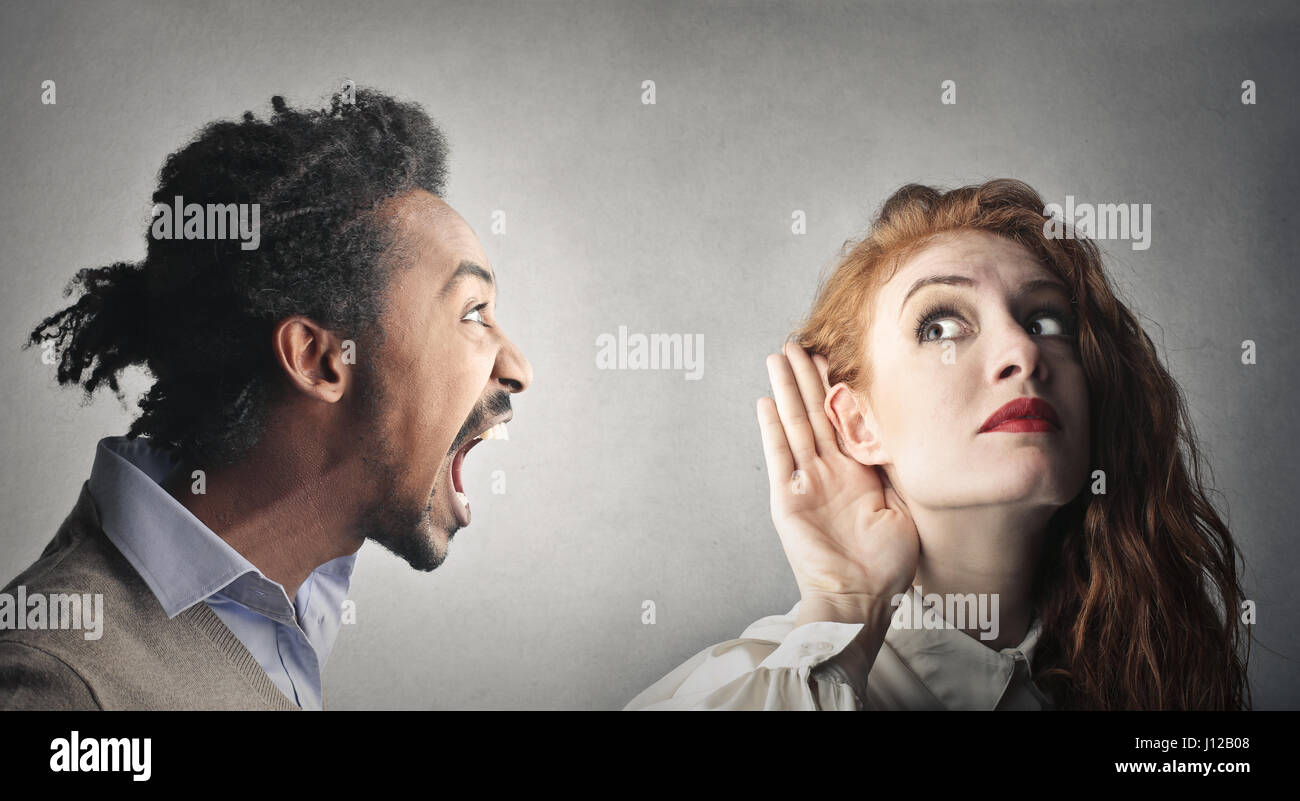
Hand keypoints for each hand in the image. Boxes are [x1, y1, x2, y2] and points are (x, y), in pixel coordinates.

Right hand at [756, 342, 918, 622]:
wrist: (862, 598)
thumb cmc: (887, 565)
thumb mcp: (903, 507)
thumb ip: (896, 472)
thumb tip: (906, 436)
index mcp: (855, 474)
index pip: (842, 420)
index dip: (837, 388)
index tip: (834, 356)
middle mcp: (827, 473)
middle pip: (814, 413)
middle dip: (805, 377)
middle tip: (798, 342)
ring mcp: (805, 483)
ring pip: (795, 425)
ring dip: (787, 390)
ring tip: (778, 357)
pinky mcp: (788, 499)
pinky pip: (779, 456)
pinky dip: (771, 429)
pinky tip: (766, 402)